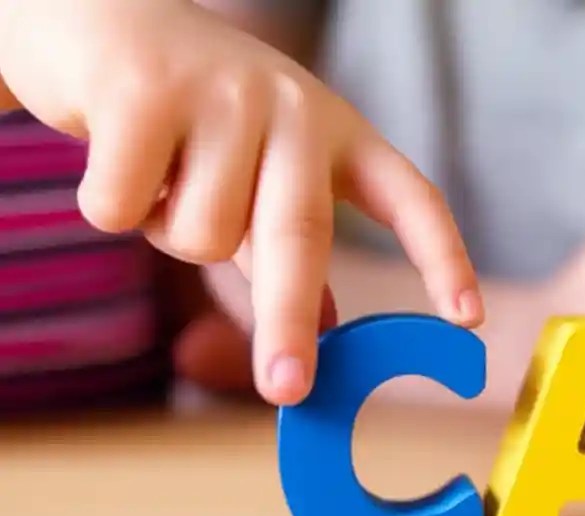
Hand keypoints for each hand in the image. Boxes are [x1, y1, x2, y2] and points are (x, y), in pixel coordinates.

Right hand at [0, 0, 481, 404]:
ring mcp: (225, 95)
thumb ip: (288, 243)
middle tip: (288, 391)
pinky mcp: (145, 93)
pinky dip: (111, 205)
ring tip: (162, 176)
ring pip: (203, 235)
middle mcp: (295, 108)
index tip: (467, 321)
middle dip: (290, 323)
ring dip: (169, 232)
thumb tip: (323, 325)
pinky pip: (125, 208)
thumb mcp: (262, 170)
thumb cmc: (194, 116)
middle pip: (301, 235)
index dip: (443, 260)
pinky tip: (114, 154)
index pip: (412, 198)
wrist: (99, 17)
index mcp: (339, 132)